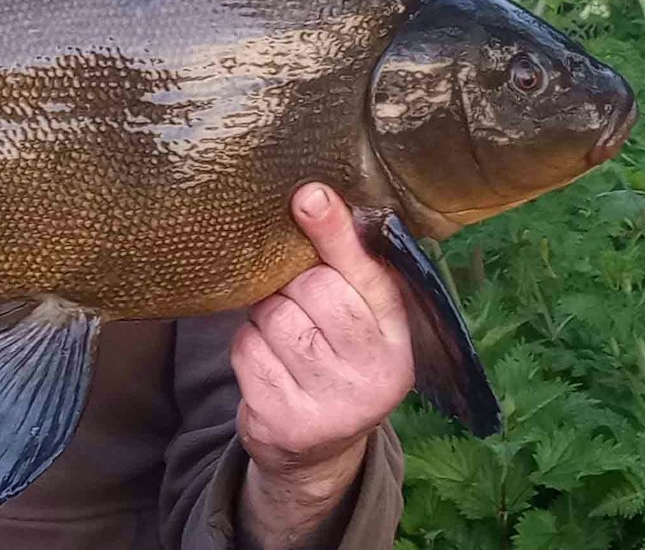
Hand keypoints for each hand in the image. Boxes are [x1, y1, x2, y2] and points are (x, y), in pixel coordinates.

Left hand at [230, 184, 413, 543]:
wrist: (316, 448)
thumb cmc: (334, 357)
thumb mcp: (358, 317)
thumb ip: (347, 266)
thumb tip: (314, 196)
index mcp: (398, 338)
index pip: (367, 274)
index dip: (335, 233)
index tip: (309, 195)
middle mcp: (374, 374)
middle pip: (313, 288)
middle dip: (293, 284)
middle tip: (296, 301)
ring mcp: (331, 402)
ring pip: (273, 315)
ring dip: (266, 315)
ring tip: (284, 335)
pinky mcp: (284, 420)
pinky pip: (246, 348)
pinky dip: (247, 345)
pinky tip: (267, 361)